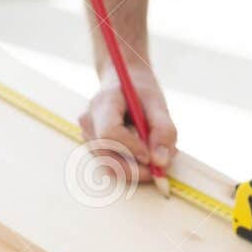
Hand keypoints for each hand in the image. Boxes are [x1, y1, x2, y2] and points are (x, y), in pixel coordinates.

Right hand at [79, 67, 176, 183]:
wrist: (122, 79)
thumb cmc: (140, 90)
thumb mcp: (157, 103)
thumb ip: (163, 130)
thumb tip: (161, 162)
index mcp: (103, 103)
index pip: (109, 132)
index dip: (130, 148)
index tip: (150, 157)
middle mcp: (89, 120)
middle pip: (105, 154)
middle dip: (133, 169)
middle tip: (157, 172)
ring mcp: (87, 134)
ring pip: (107, 163)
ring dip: (133, 168)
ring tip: (155, 157)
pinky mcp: (92, 144)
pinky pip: (109, 162)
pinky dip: (129, 165)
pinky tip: (144, 154)